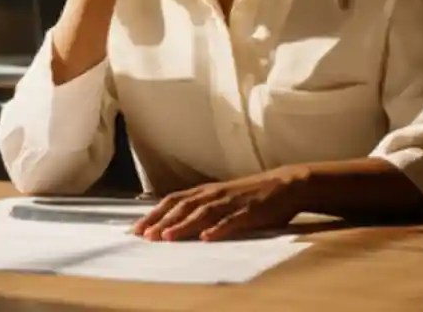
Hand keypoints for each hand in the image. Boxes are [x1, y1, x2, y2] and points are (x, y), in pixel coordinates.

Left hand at [131, 167, 307, 241]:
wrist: (286, 185)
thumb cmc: (251, 195)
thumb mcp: (221, 197)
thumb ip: (201, 206)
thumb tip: (174, 221)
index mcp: (206, 191)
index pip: (173, 200)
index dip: (154, 214)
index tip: (136, 228)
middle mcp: (214, 194)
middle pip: (183, 206)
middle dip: (162, 221)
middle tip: (145, 236)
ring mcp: (232, 202)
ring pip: (203, 213)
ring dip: (184, 225)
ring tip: (168, 237)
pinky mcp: (250, 211)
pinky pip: (232, 221)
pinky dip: (218, 229)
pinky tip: (207, 237)